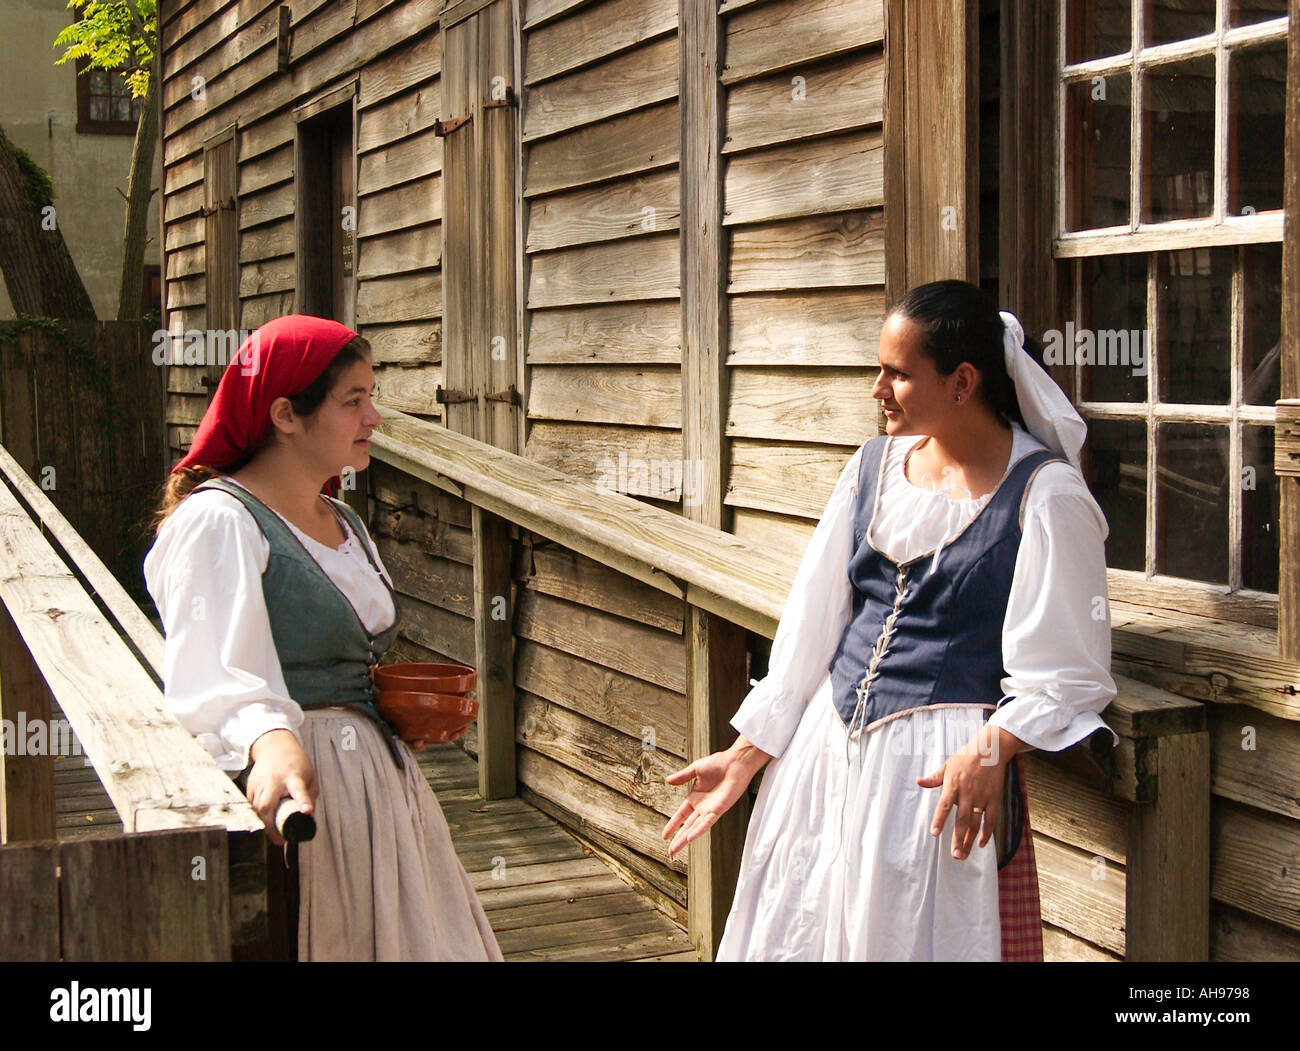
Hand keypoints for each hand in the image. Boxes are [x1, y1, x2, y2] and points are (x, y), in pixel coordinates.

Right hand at [246, 729, 317, 845]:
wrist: (274, 746)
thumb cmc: (295, 764)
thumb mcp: (309, 777)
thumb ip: (309, 798)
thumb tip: (307, 820)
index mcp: (294, 776)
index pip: (298, 788)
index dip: (302, 800)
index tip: (305, 811)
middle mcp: (273, 780)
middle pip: (267, 805)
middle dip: (271, 826)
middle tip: (280, 839)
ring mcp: (259, 783)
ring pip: (257, 809)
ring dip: (265, 823)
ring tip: (274, 834)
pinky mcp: (249, 787)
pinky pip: (252, 807)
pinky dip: (258, 816)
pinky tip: (265, 821)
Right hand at [661, 739, 769, 857]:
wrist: (735, 762)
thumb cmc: (719, 763)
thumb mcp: (695, 769)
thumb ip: (682, 777)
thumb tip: (667, 781)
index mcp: (695, 798)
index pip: (681, 815)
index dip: (672, 825)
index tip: (664, 836)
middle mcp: (702, 807)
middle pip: (687, 826)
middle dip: (678, 839)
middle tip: (670, 852)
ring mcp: (710, 809)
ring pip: (695, 828)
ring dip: (685, 839)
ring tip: (675, 850)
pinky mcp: (719, 809)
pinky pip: (707, 822)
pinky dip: (698, 830)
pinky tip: (690, 837)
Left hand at [916, 726, 1025, 860]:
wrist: (990, 750)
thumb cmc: (966, 757)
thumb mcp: (947, 765)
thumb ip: (934, 778)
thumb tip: (918, 782)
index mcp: (954, 785)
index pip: (944, 806)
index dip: (939, 820)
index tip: (935, 834)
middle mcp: (968, 793)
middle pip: (962, 820)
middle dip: (957, 839)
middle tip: (954, 855)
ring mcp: (982, 797)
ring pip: (976, 823)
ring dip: (970, 841)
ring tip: (963, 854)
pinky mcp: (994, 799)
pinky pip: (991, 819)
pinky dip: (987, 833)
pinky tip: (981, 844)